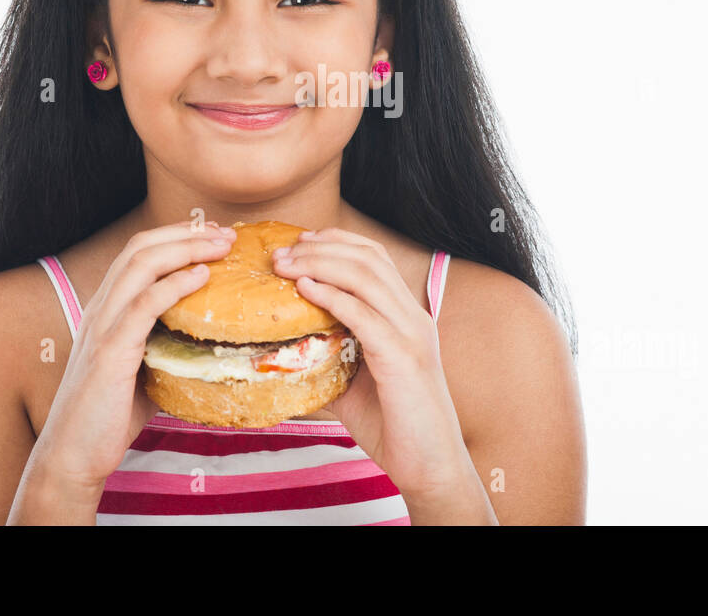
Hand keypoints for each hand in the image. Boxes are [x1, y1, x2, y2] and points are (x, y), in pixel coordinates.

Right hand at [33, 219, 235, 492]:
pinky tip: (201, 276)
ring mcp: (102, 327)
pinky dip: (175, 284)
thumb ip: (166, 350)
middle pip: (140, 248)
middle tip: (225, 233)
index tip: (212, 235)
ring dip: (186, 248)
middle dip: (186, 233)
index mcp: (105, 310)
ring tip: (221, 245)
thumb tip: (211, 348)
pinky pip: (143, 305)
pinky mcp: (110, 351)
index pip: (137, 253)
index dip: (175, 236)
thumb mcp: (143, 372)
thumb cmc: (108, 418)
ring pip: (141, 265)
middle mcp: (100, 309)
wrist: (73, 455)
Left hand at [271, 228, 472, 499]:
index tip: (299, 243)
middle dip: (320, 247)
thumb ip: (325, 359)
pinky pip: (364, 315)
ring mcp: (411, 334)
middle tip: (281, 253)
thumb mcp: (351, 383)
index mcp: (406, 316)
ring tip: (285, 266)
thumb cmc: (394, 426)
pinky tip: (305, 291)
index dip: (336, 241)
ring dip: (320, 264)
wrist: (430, 466)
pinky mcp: (403, 358)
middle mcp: (413, 316)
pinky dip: (331, 296)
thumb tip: (277, 352)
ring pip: (366, 277)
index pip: (375, 257)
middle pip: (368, 258)